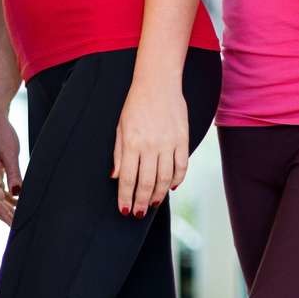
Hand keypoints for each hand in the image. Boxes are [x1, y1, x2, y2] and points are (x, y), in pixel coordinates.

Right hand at [0, 102, 22, 225]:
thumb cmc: (0, 131)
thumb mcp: (9, 153)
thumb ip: (14, 174)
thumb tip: (18, 193)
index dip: (4, 215)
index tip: (14, 225)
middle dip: (7, 214)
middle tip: (19, 225)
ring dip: (8, 205)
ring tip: (19, 215)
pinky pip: (0, 186)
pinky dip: (9, 194)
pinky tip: (17, 198)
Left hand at [113, 78, 188, 218]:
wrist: (158, 83)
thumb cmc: (135, 104)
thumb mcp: (120, 126)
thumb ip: (119, 153)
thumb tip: (116, 177)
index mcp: (132, 143)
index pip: (128, 178)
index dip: (126, 197)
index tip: (125, 210)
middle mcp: (150, 146)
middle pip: (146, 183)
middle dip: (141, 202)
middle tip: (138, 213)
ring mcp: (168, 144)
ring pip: (165, 179)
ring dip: (157, 195)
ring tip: (151, 204)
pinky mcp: (182, 140)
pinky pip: (181, 167)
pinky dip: (177, 180)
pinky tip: (170, 188)